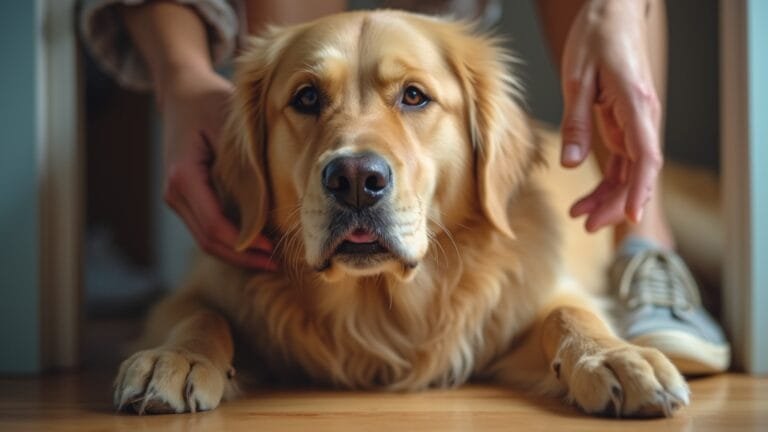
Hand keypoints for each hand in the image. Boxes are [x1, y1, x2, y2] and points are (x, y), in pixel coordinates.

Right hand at [157, 67, 276, 269]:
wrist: (182, 94)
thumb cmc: (210, 104)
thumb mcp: (231, 129)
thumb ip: (246, 168)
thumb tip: (268, 206)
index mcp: (183, 176)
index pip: (214, 225)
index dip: (245, 243)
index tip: (273, 250)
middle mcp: (173, 192)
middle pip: (209, 241)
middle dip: (244, 257)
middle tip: (277, 263)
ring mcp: (175, 198)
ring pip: (206, 240)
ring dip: (238, 253)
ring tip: (271, 259)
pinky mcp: (184, 199)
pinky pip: (207, 228)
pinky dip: (231, 240)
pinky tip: (257, 243)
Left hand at [559, 0, 662, 231]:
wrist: (611, 12)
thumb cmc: (597, 37)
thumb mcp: (577, 78)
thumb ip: (576, 122)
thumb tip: (572, 164)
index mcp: (635, 106)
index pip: (646, 157)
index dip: (640, 190)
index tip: (631, 217)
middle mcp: (642, 117)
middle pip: (639, 172)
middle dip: (616, 203)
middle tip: (586, 224)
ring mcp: (636, 121)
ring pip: (630, 170)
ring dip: (608, 196)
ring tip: (579, 215)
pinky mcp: (625, 122)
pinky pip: (622, 159)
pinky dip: (606, 180)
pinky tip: (586, 196)